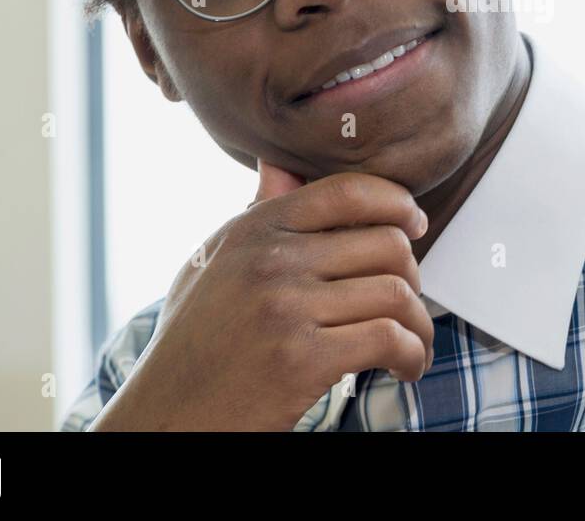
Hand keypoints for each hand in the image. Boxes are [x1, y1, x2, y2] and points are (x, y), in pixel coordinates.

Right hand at [89, 161, 433, 430]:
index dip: (396, 202)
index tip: (416, 224)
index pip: (347, 191)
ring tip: (411, 345)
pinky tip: (405, 368)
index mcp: (253, 230)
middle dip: (412, 276)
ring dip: (419, 325)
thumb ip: (255, 216)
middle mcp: (270, 260)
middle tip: (406, 306)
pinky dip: (412, 356)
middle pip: (386, 244)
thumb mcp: (212, 267)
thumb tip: (281, 165)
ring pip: (396, 293)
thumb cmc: (193, 345)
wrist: (165, 418)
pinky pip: (389, 338)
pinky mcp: (302, 358)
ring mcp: (286, 307)